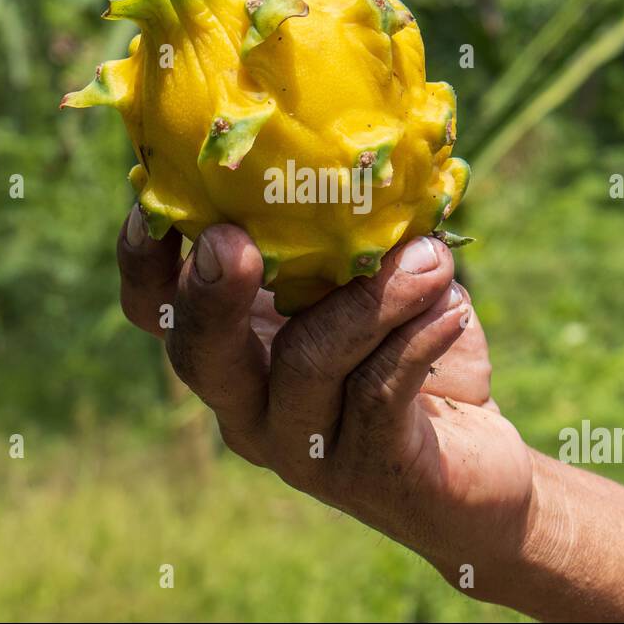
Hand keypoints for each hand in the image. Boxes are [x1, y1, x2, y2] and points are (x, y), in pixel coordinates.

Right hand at [116, 207, 534, 598]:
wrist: (480, 470)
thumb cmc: (417, 356)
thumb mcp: (378, 284)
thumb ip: (354, 233)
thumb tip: (363, 153)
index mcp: (235, 349)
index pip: (157, 314)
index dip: (142, 264)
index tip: (153, 206)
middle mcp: (248, 405)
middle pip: (198, 355)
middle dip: (211, 294)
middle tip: (233, 241)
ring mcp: (300, 447)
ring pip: (305, 363)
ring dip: (369, 298)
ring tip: (429, 258)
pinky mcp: (366, 470)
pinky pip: (378, 394)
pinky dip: (416, 339)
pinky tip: (453, 308)